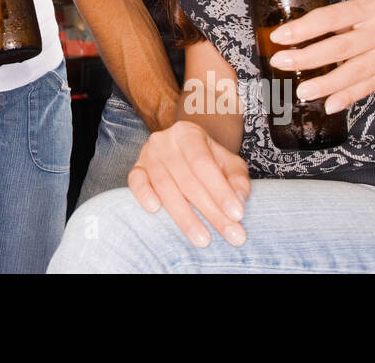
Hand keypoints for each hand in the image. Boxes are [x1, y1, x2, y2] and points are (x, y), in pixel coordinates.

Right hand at [128, 121, 250, 247]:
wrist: (180, 151)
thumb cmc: (207, 160)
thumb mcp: (228, 162)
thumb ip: (237, 178)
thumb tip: (239, 199)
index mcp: (188, 134)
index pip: (204, 164)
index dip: (220, 190)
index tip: (237, 215)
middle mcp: (165, 142)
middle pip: (187, 180)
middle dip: (211, 211)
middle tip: (231, 236)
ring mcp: (147, 155)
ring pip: (164, 187)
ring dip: (184, 217)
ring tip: (203, 240)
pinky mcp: (135, 170)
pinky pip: (136, 182)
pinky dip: (144, 195)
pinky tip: (154, 210)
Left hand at [267, 0, 374, 113]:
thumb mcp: (358, 6)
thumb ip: (333, 21)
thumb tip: (292, 38)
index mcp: (368, 6)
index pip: (331, 18)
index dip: (304, 28)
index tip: (279, 37)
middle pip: (342, 47)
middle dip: (308, 57)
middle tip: (282, 62)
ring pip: (356, 71)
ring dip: (326, 84)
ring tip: (303, 91)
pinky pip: (370, 86)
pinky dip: (348, 97)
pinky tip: (330, 104)